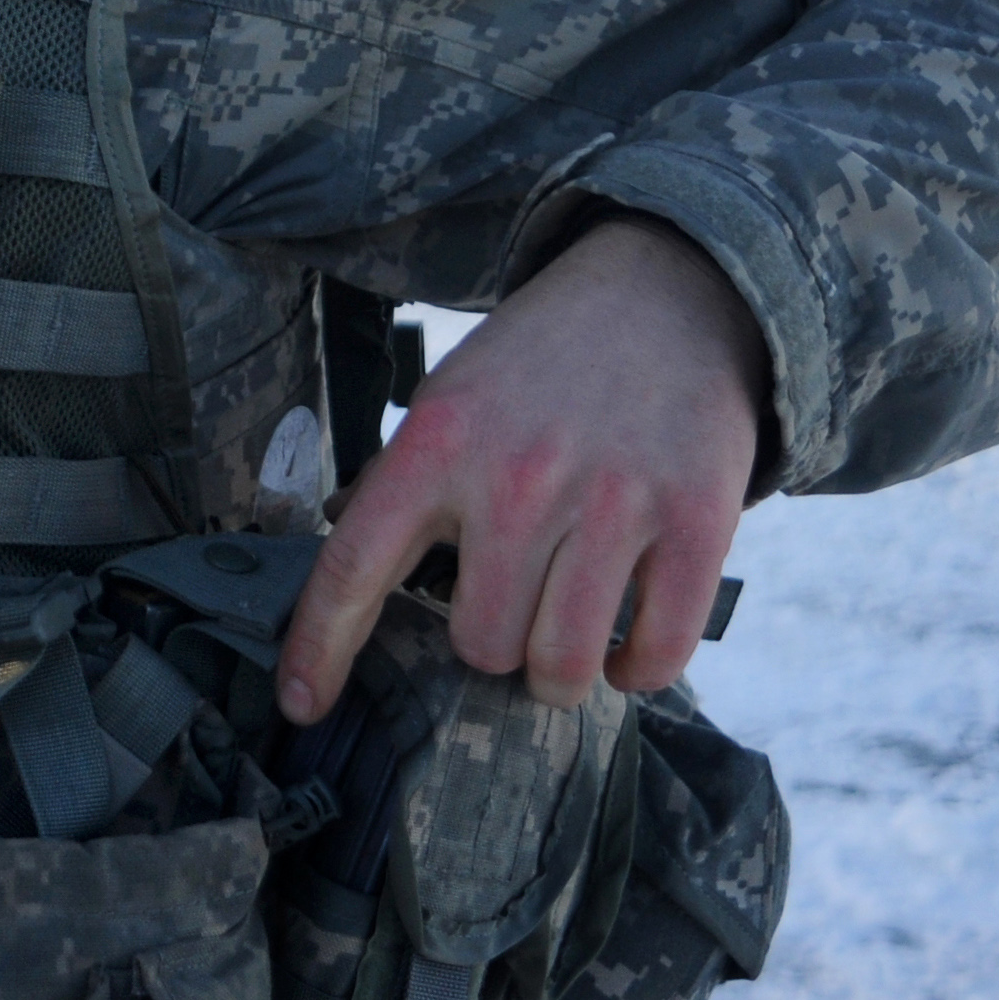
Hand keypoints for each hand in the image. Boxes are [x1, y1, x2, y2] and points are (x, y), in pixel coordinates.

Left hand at [278, 214, 765, 723]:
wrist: (665, 292)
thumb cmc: (540, 365)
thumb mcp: (447, 401)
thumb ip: (403, 484)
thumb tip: (345, 566)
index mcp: (436, 444)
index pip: (354, 567)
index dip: (320, 647)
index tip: (303, 707)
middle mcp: (515, 476)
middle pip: (478, 643)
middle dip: (492, 645)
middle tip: (513, 607)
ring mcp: (609, 501)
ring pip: (557, 664)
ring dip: (557, 673)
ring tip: (562, 639)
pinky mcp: (694, 522)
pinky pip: (653, 654)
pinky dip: (635, 671)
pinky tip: (624, 648)